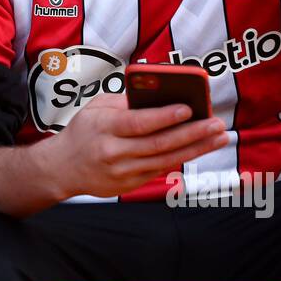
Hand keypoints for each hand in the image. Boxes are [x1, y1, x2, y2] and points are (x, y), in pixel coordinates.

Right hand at [35, 92, 228, 199]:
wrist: (61, 167)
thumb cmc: (83, 131)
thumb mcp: (95, 108)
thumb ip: (125, 101)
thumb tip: (161, 95)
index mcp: (104, 126)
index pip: (139, 122)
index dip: (165, 116)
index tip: (189, 108)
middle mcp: (113, 151)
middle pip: (159, 143)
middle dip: (193, 133)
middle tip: (216, 124)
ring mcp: (121, 171)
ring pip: (166, 159)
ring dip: (196, 148)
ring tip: (219, 137)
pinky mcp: (128, 185)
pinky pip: (160, 170)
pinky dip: (181, 158)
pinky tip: (199, 148)